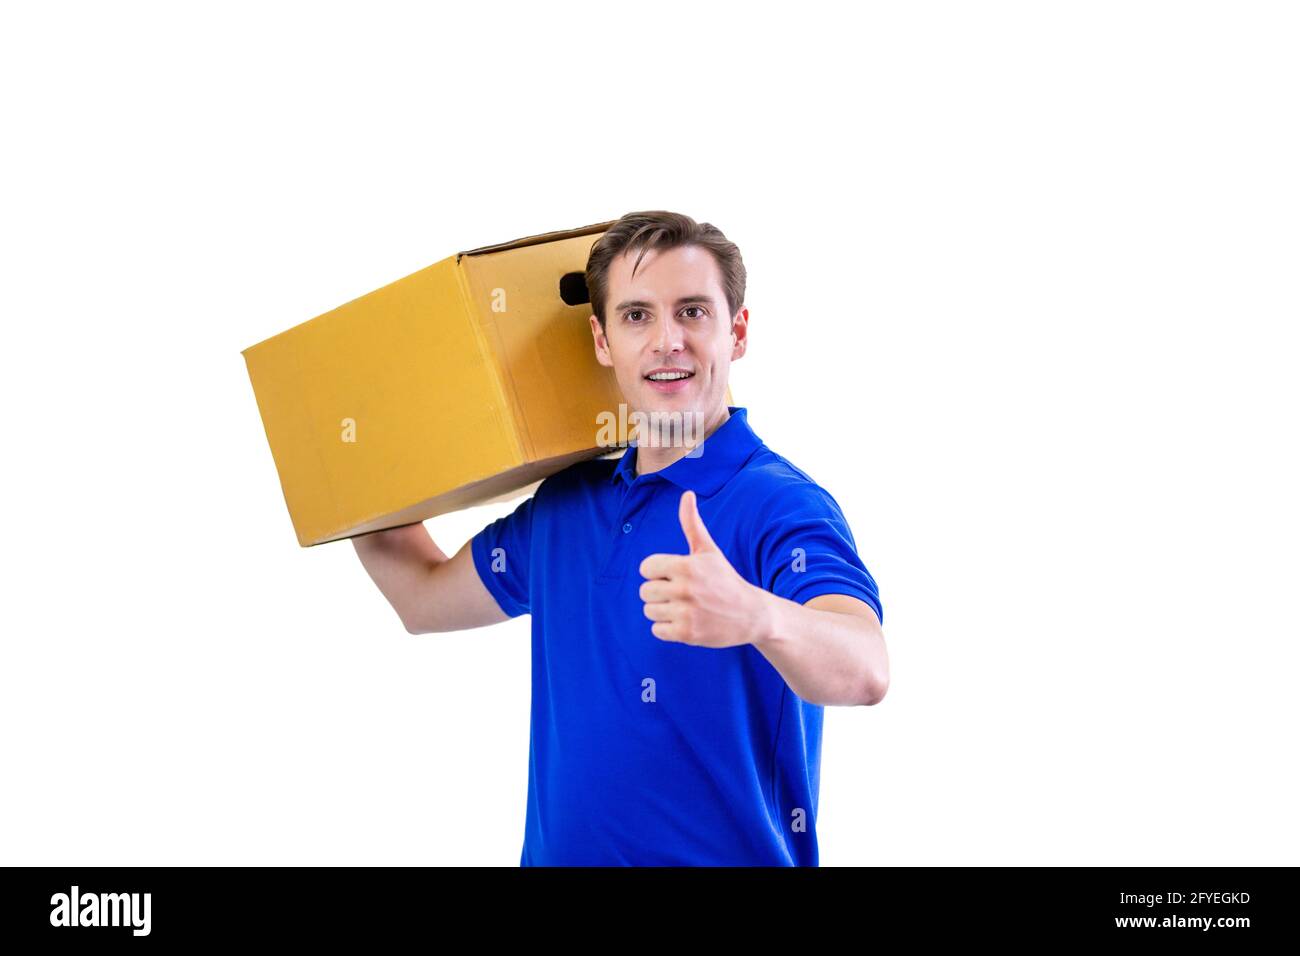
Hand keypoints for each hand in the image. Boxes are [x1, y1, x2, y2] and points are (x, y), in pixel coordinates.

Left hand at [638, 490, 769, 647]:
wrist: (751, 614)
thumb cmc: (725, 579)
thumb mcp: (709, 550)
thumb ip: (692, 523)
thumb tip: (686, 493)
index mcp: (686, 565)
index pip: (646, 568)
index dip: (657, 572)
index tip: (674, 576)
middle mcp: (685, 588)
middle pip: (645, 591)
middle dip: (660, 592)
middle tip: (682, 594)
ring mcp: (686, 612)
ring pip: (649, 611)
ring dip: (663, 611)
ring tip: (684, 608)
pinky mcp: (687, 634)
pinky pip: (657, 630)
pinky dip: (667, 629)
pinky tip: (686, 621)